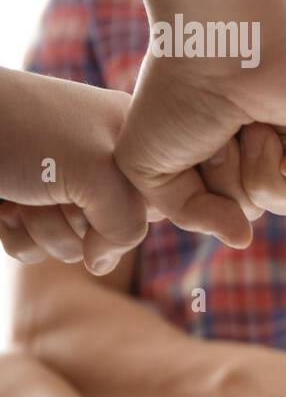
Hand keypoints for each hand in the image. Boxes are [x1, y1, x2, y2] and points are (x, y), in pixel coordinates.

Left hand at [0, 71, 146, 274]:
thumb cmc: (25, 132)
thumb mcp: (98, 172)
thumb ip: (126, 224)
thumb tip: (100, 264)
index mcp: (134, 140)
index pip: (158, 203)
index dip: (133, 213)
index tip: (103, 193)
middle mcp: (102, 162)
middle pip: (114, 230)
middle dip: (79, 222)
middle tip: (55, 191)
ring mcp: (61, 185)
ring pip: (73, 245)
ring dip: (42, 229)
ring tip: (22, 194)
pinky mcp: (25, 203)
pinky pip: (36, 248)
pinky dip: (16, 234)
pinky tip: (4, 206)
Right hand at [113, 21, 285, 247]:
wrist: (221, 46)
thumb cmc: (178, 97)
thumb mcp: (152, 170)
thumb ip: (191, 214)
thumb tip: (243, 240)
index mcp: (218, 154)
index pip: (219, 209)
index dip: (201, 191)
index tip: (189, 145)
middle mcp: (258, 149)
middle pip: (250, 209)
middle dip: (227, 179)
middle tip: (221, 130)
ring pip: (285, 202)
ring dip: (258, 171)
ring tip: (251, 127)